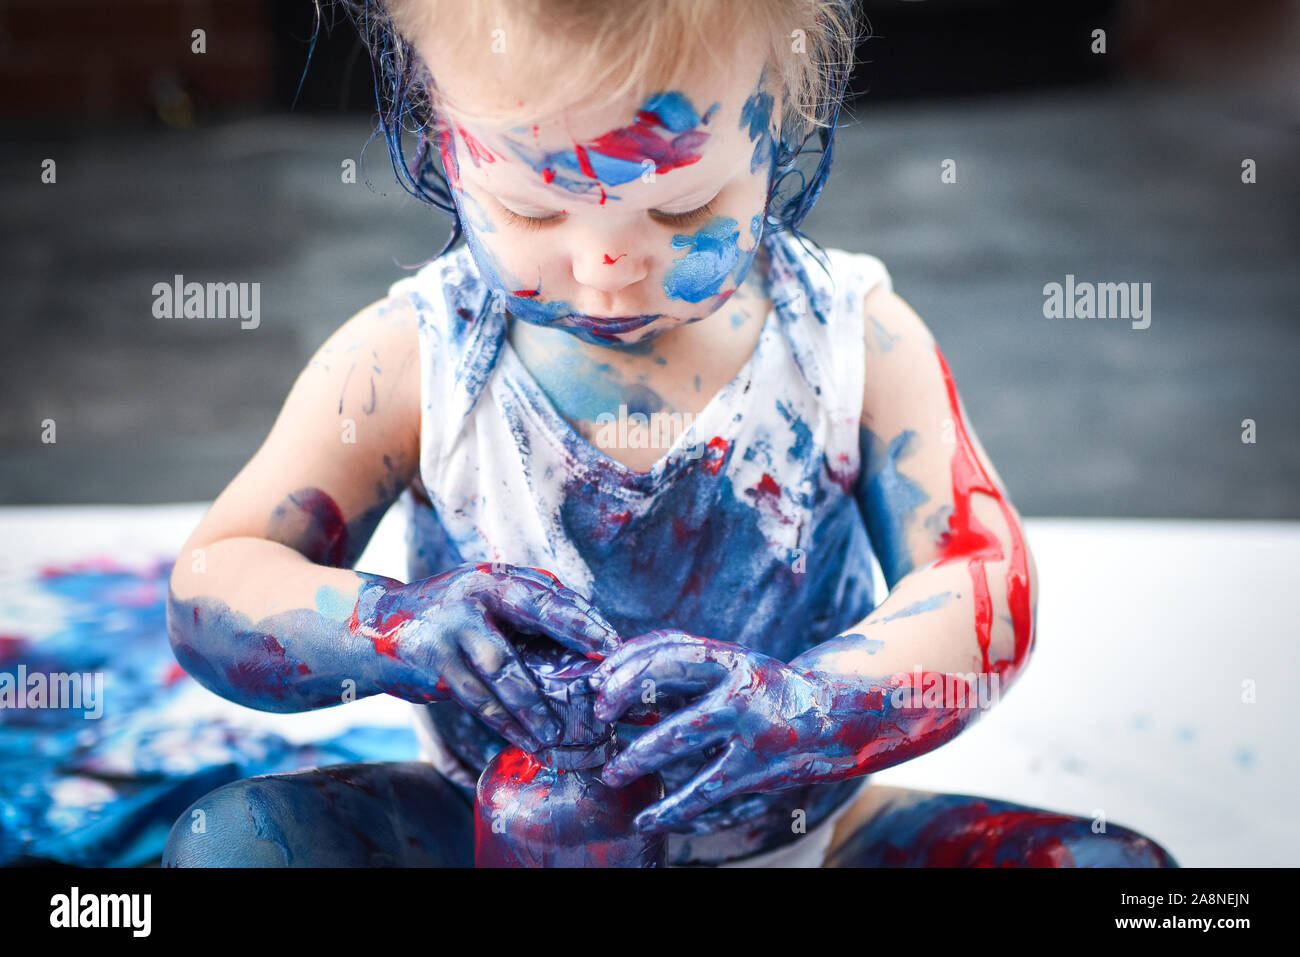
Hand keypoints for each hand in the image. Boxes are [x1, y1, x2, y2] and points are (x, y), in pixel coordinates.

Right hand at [371, 563, 620, 751]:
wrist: (373, 628)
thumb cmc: (446, 616)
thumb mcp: (482, 599)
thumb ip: (523, 611)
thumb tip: (584, 639)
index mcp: (495, 579)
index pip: (549, 595)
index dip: (583, 619)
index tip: (615, 643)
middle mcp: (476, 596)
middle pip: (535, 614)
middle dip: (575, 639)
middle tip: (607, 671)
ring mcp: (453, 630)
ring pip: (504, 670)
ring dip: (535, 705)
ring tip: (560, 733)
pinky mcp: (436, 665)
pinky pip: (480, 701)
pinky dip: (507, 724)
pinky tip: (530, 742)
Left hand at [589, 630, 838, 832]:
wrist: (827, 718)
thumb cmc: (760, 690)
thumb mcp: (728, 667)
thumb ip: (679, 669)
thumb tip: (611, 677)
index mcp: (727, 657)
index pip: (668, 646)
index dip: (628, 661)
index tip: (598, 681)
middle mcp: (737, 684)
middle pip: (670, 675)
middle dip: (626, 690)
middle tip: (599, 714)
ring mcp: (748, 726)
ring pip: (681, 735)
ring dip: (638, 755)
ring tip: (611, 773)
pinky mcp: (755, 768)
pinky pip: (704, 791)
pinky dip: (670, 809)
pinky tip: (645, 820)